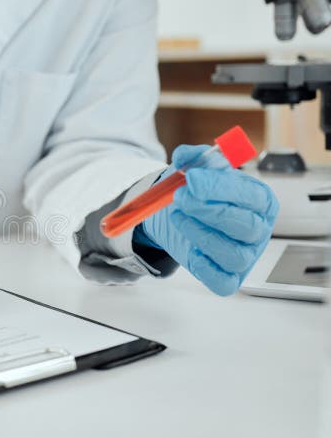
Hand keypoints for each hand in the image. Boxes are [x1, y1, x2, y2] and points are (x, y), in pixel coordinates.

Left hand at [136, 145, 278, 295]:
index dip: (221, 188)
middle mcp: (257, 230)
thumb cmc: (198, 193)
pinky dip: (204, 268)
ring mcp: (245, 256)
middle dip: (209, 210)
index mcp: (260, 201)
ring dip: (199, 234)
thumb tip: (185, 155)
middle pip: (245, 226)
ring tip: (177, 216)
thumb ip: (192, 158)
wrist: (180, 214)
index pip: (251, 196)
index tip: (193, 179)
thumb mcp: (196, 169)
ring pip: (232, 254)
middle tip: (180, 196)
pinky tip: (190, 249)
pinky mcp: (227, 276)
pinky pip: (222, 282)